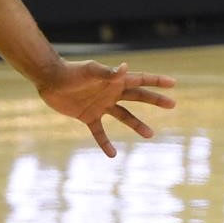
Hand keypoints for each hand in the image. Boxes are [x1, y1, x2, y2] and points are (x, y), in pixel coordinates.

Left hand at [35, 59, 176, 156]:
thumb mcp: (90, 71)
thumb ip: (108, 73)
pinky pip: (99, 132)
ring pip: (124, 117)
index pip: (141, 80)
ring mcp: (101, 105)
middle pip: (138, 97)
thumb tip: (125, 68)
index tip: (173, 83)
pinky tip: (112, 154)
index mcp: (115, 81)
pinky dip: (105, 143)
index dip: (157, 81)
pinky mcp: (88, 116)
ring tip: (151, 134)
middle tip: (172, 104)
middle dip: (155, 100)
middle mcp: (112, 93)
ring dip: (137, 125)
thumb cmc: (71, 72)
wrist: (50, 80)